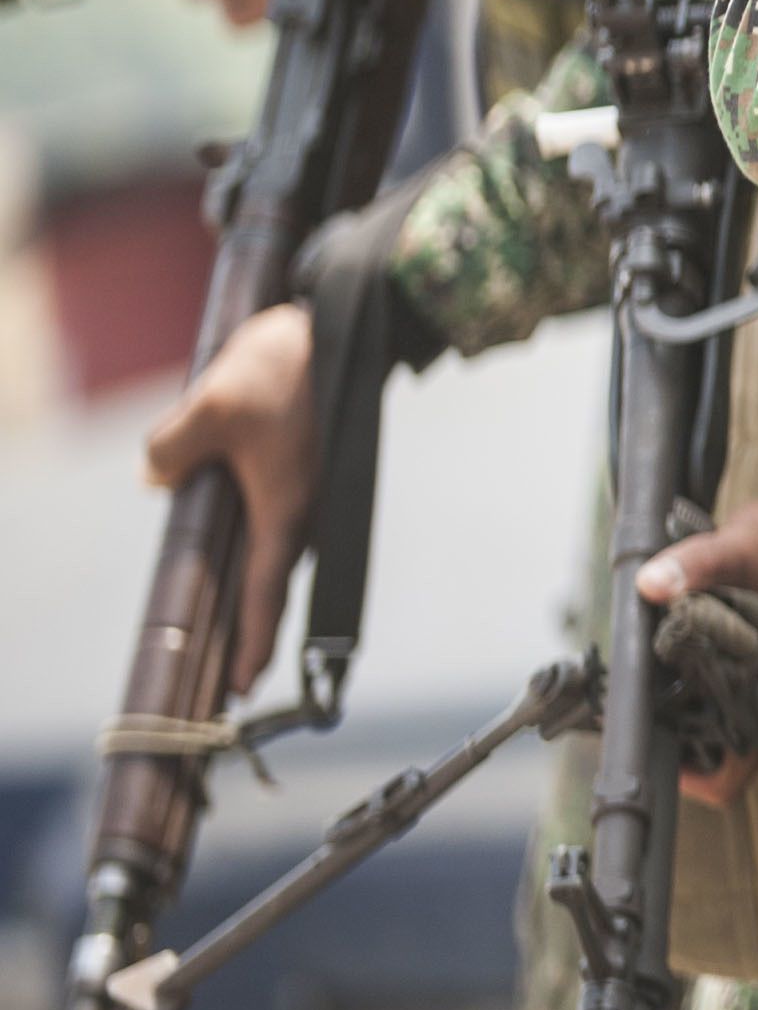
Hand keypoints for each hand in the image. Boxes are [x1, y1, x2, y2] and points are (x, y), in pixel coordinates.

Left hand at [141, 305, 319, 693]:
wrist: (350, 322)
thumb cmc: (286, 366)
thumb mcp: (212, 404)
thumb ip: (173, 448)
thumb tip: (156, 478)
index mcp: (284, 503)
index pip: (262, 588)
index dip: (250, 640)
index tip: (239, 688)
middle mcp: (302, 504)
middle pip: (270, 580)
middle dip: (251, 626)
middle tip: (228, 673)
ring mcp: (307, 486)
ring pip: (271, 548)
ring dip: (252, 583)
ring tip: (228, 617)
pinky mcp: (305, 467)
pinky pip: (273, 518)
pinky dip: (254, 543)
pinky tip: (232, 535)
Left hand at [636, 434, 757, 800]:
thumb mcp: (742, 547)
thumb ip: (696, 567)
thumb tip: (651, 584)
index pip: (722, 774)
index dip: (679, 758)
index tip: (648, 721)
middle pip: (725, 759)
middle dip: (687, 728)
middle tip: (659, 683)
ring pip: (737, 740)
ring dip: (706, 711)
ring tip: (686, 666)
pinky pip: (753, 720)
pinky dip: (727, 697)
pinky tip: (714, 660)